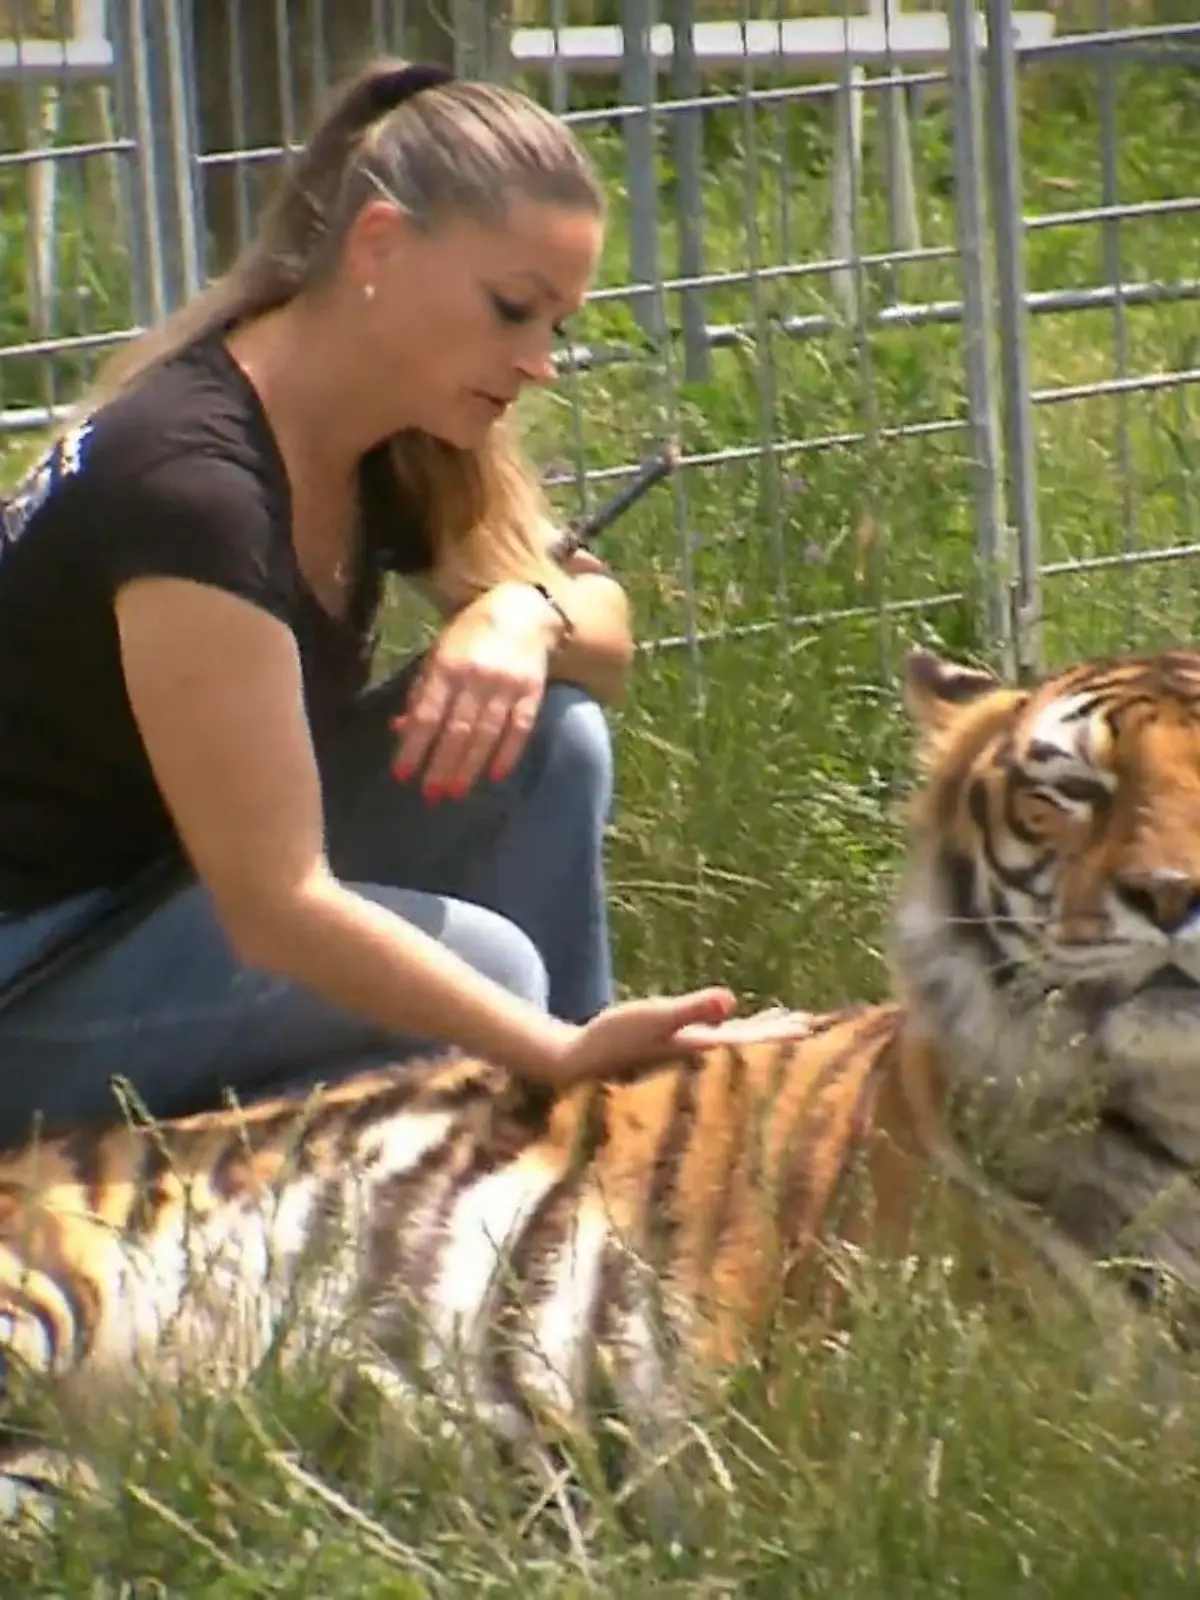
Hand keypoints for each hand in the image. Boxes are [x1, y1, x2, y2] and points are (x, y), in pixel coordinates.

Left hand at [391, 582, 563, 801]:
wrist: (524, 611)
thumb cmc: (471, 634)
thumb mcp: (439, 654)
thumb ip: (421, 691)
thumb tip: (401, 729)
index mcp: (446, 666)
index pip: (427, 715)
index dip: (414, 747)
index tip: (403, 775)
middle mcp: (476, 677)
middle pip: (456, 730)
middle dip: (441, 766)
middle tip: (430, 796)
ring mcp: (507, 686)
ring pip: (486, 734)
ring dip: (469, 767)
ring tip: (456, 792)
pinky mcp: (533, 693)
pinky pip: (520, 729)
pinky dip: (507, 754)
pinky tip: (495, 775)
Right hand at [552, 989, 815, 1087]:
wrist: (576, 1065)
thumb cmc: (612, 1039)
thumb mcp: (651, 1018)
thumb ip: (691, 1010)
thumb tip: (730, 1000)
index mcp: (705, 1051)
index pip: (756, 1044)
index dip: (784, 1036)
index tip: (814, 1028)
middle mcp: (705, 1059)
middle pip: (755, 1048)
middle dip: (784, 1037)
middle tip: (818, 1026)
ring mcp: (692, 1057)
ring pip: (741, 1046)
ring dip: (767, 1035)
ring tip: (795, 1026)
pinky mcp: (678, 1050)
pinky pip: (722, 1042)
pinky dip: (740, 1032)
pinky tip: (742, 1024)